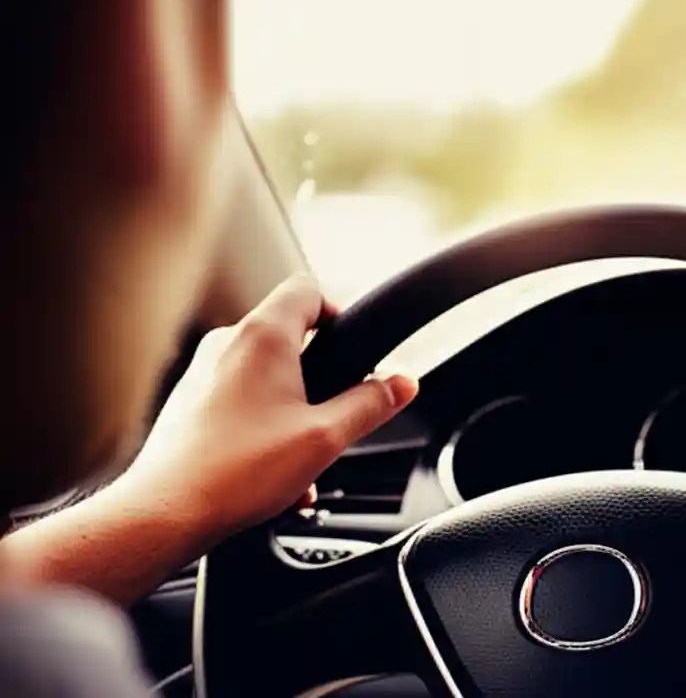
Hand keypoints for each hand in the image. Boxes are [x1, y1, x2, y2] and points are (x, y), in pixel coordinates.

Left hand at [115, 275, 418, 541]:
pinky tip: (275, 474)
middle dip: (321, 378)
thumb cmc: (238, 471)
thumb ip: (371, 404)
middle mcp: (227, 344)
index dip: (340, 312)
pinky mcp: (190, 404)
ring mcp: (203, 373)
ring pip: (268, 377)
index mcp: (263, 336)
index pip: (308, 289)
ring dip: (295, 412)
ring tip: (304, 459)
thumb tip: (403, 383)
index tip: (355, 349)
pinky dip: (266, 428)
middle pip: (292, 338)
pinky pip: (242, 402)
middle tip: (336, 415)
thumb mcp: (326, 437)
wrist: (166, 512)